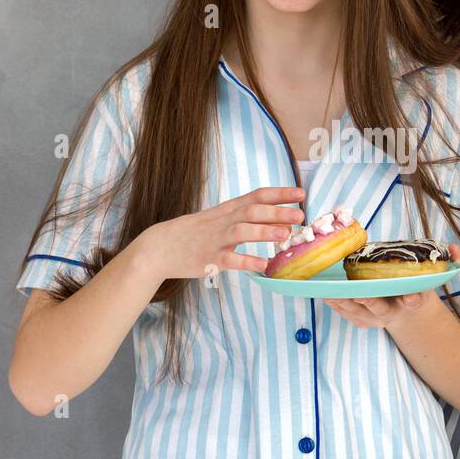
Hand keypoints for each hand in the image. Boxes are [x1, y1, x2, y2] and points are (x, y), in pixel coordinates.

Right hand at [140, 185, 305, 279]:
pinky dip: (247, 261)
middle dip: (277, 212)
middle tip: (300, 215)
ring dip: (264, 231)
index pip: (257, 195)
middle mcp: (224, 221)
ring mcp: (216, 240)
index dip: (280, 193)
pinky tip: (263, 265)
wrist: (159, 247)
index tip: (301, 193)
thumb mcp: (220, 220)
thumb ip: (248, 219)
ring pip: (242, 231)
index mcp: (228, 209)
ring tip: (286, 234)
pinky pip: (230, 260)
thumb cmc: (195, 233)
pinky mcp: (209, 259)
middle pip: (252, 211)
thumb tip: (280, 219)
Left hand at [321, 242, 459, 329]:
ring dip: (346, 304)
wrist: (411, 311)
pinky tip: (326, 294)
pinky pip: (349, 315)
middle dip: (373, 303)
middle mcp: (396, 312)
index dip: (413, 298)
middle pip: (382, 310)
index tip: (411, 296)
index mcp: (415, 300)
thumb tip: (458, 251)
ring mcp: (378, 318)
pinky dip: (337, 306)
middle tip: (362, 295)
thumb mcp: (442, 273)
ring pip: (360, 314)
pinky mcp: (364, 319)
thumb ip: (456, 260)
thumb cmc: (421, 284)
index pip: (416, 300)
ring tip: (331, 292)